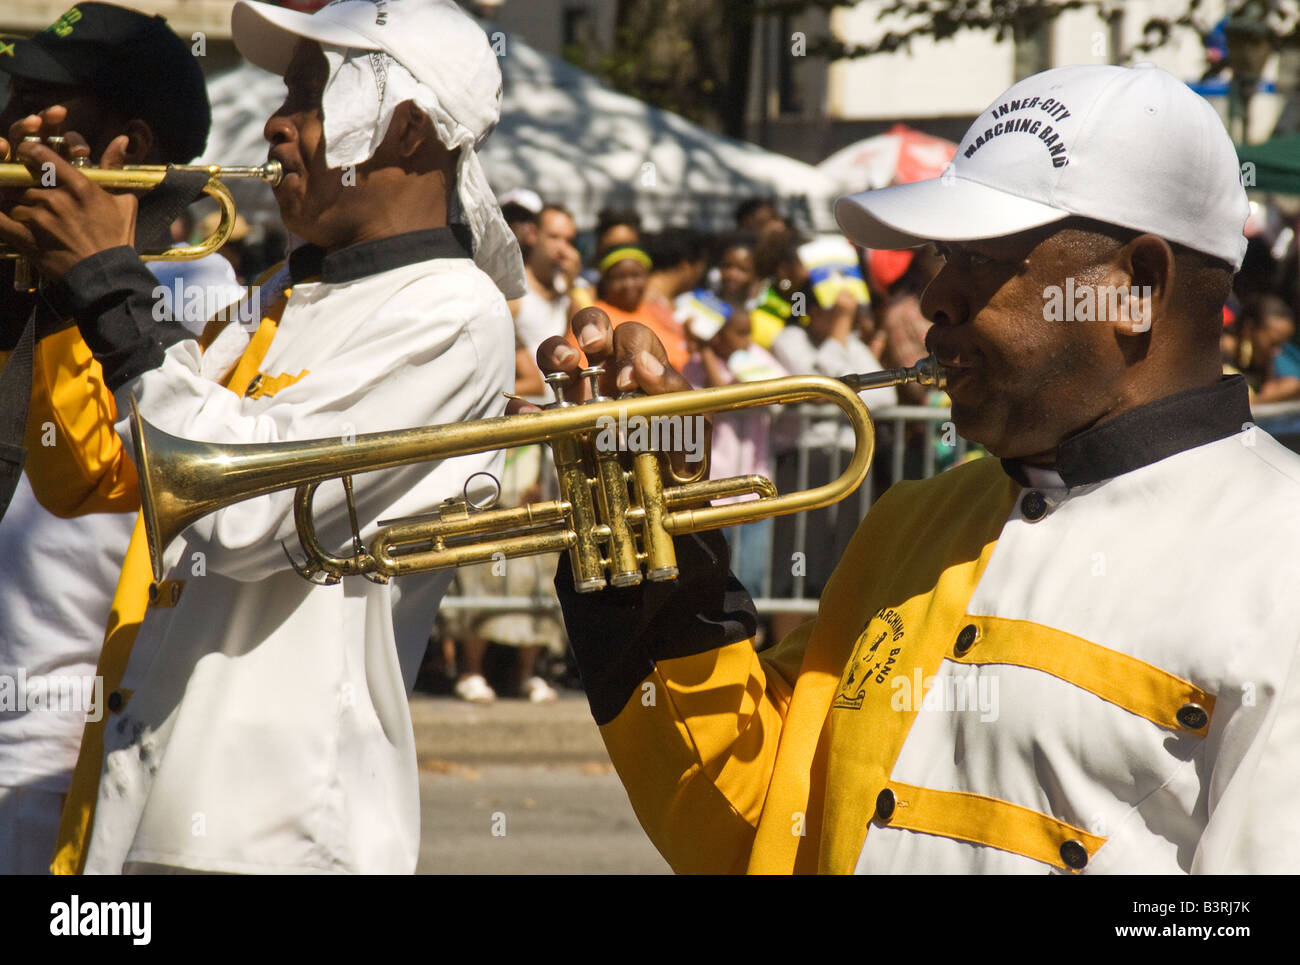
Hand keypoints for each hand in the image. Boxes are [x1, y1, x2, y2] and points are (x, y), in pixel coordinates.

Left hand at [0, 108, 137, 281]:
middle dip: (21, 180)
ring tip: (24, 209)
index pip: (39, 154)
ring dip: (12, 201)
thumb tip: (122, 139)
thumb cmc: (117, 239)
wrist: (107, 276)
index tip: (28, 156)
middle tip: (27, 187)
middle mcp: (54, 199)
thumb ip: (114, 168)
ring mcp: (36, 218)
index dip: (29, 151)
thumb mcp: (124, 201)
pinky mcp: (24, 238)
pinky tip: (2, 213)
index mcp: (78, 186)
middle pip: (21, 177)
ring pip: (9, 197)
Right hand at [533, 306, 708, 479]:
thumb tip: (644, 365)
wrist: (663, 503)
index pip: (633, 337)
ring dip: (555, 350)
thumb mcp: (696, 426)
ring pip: (557, 357)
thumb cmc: (684, 458)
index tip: (628, 382)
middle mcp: (608, 375)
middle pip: (592, 328)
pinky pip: (532, 410)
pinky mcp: (558, 429)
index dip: (629, 349)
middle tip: (592, 345)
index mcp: (643, 368)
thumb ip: (676, 393)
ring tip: (565, 365)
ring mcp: (579, 398)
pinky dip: (523, 406)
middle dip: (590, 325)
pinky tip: (529, 412)